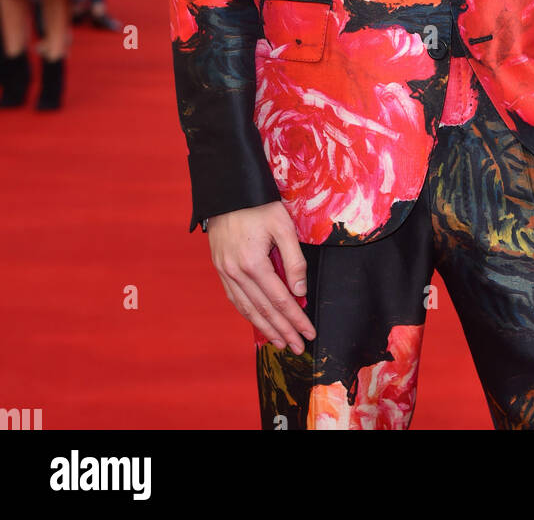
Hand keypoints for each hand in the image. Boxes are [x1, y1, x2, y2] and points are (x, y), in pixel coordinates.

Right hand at [206, 201, 315, 352]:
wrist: (228, 190)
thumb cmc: (259, 204)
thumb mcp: (283, 226)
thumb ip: (294, 260)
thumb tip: (300, 292)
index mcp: (253, 263)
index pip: (280, 300)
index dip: (296, 319)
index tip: (309, 332)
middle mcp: (236, 272)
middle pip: (263, 310)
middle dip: (283, 330)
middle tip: (298, 347)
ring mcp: (225, 271)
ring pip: (247, 308)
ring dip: (265, 328)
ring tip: (280, 342)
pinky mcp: (220, 268)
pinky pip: (235, 298)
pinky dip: (248, 313)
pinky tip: (257, 321)